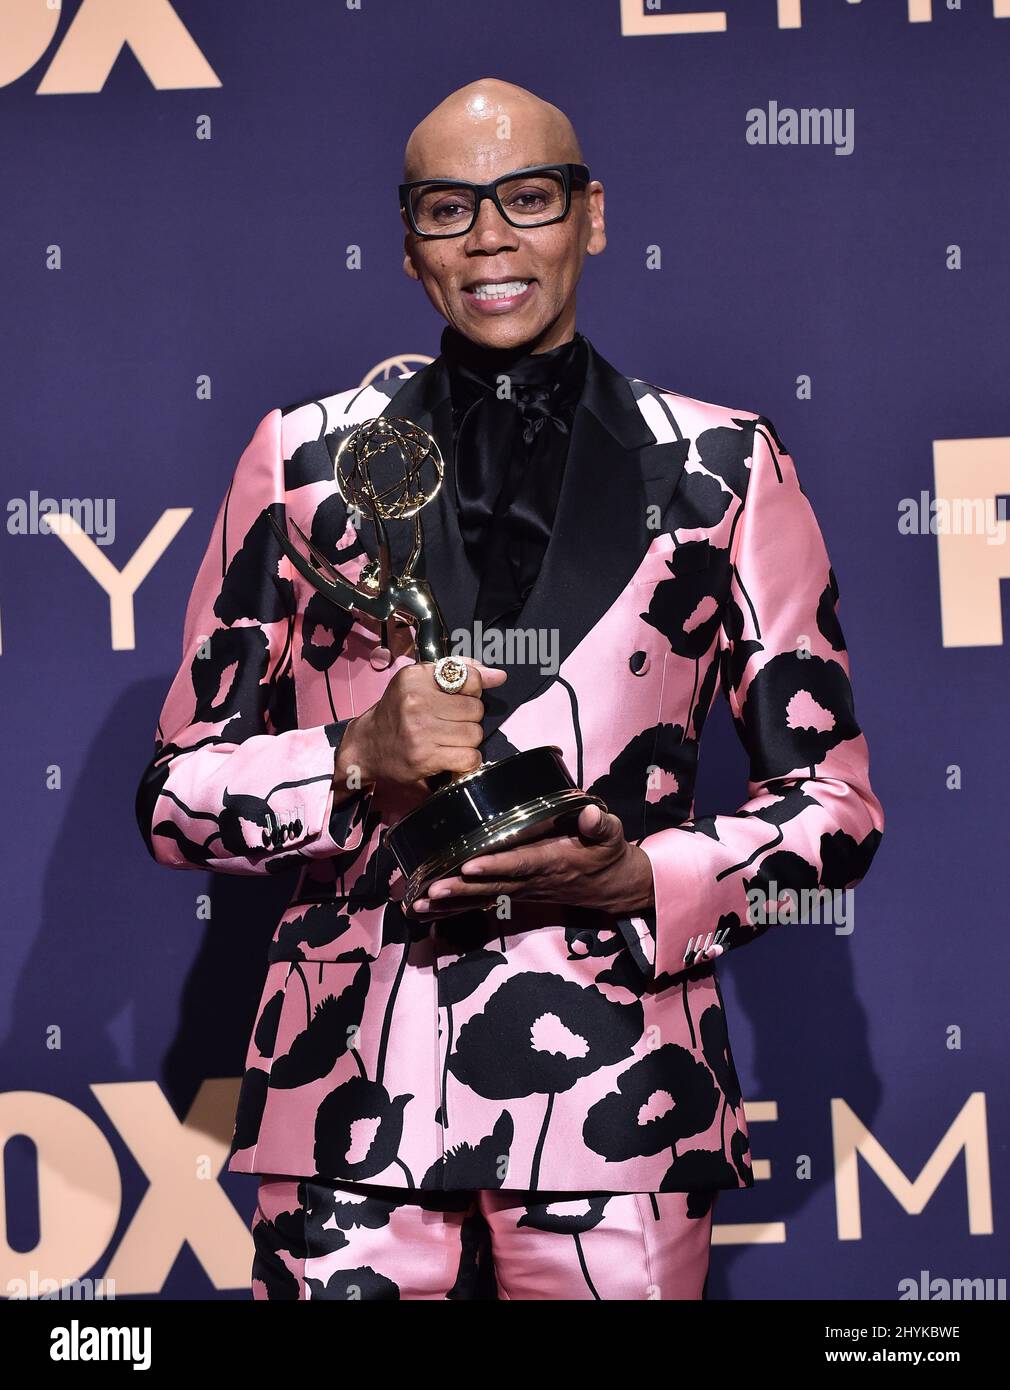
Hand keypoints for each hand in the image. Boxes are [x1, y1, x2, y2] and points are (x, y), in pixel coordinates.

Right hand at [333, 660, 505, 790]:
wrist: (367, 746)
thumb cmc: (399, 711)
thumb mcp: (421, 682)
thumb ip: (462, 672)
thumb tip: (499, 676)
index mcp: (416, 677)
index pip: (470, 678)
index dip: (472, 691)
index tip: (459, 698)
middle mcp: (416, 701)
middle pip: (475, 709)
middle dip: (469, 718)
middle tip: (450, 722)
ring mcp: (419, 731)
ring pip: (475, 734)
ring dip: (468, 739)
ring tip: (448, 738)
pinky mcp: (424, 757)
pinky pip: (469, 757)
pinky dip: (467, 759)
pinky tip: (452, 754)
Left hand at [409, 803, 655, 918]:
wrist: (612, 887)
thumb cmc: (607, 854)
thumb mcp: (611, 835)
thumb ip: (600, 824)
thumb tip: (590, 813)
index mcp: (553, 862)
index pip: (521, 863)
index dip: (496, 866)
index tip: (470, 865)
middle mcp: (533, 880)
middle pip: (492, 886)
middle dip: (461, 889)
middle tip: (431, 890)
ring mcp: (522, 890)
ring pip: (482, 897)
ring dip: (450, 902)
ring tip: (418, 905)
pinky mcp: (515, 893)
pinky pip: (481, 902)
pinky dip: (454, 907)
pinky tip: (426, 910)